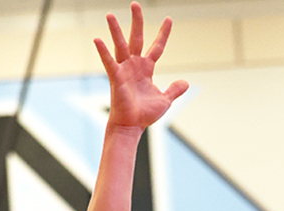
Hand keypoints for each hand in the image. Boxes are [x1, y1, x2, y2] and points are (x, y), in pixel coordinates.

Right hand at [95, 2, 188, 130]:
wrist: (132, 126)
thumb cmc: (145, 114)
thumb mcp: (165, 100)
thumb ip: (174, 90)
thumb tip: (185, 82)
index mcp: (146, 69)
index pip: (156, 47)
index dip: (163, 34)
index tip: (168, 19)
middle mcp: (134, 65)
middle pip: (136, 38)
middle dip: (137, 21)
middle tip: (135, 4)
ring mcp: (124, 70)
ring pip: (120, 45)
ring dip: (115, 30)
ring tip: (110, 15)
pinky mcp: (116, 78)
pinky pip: (109, 62)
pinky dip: (103, 52)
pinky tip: (97, 39)